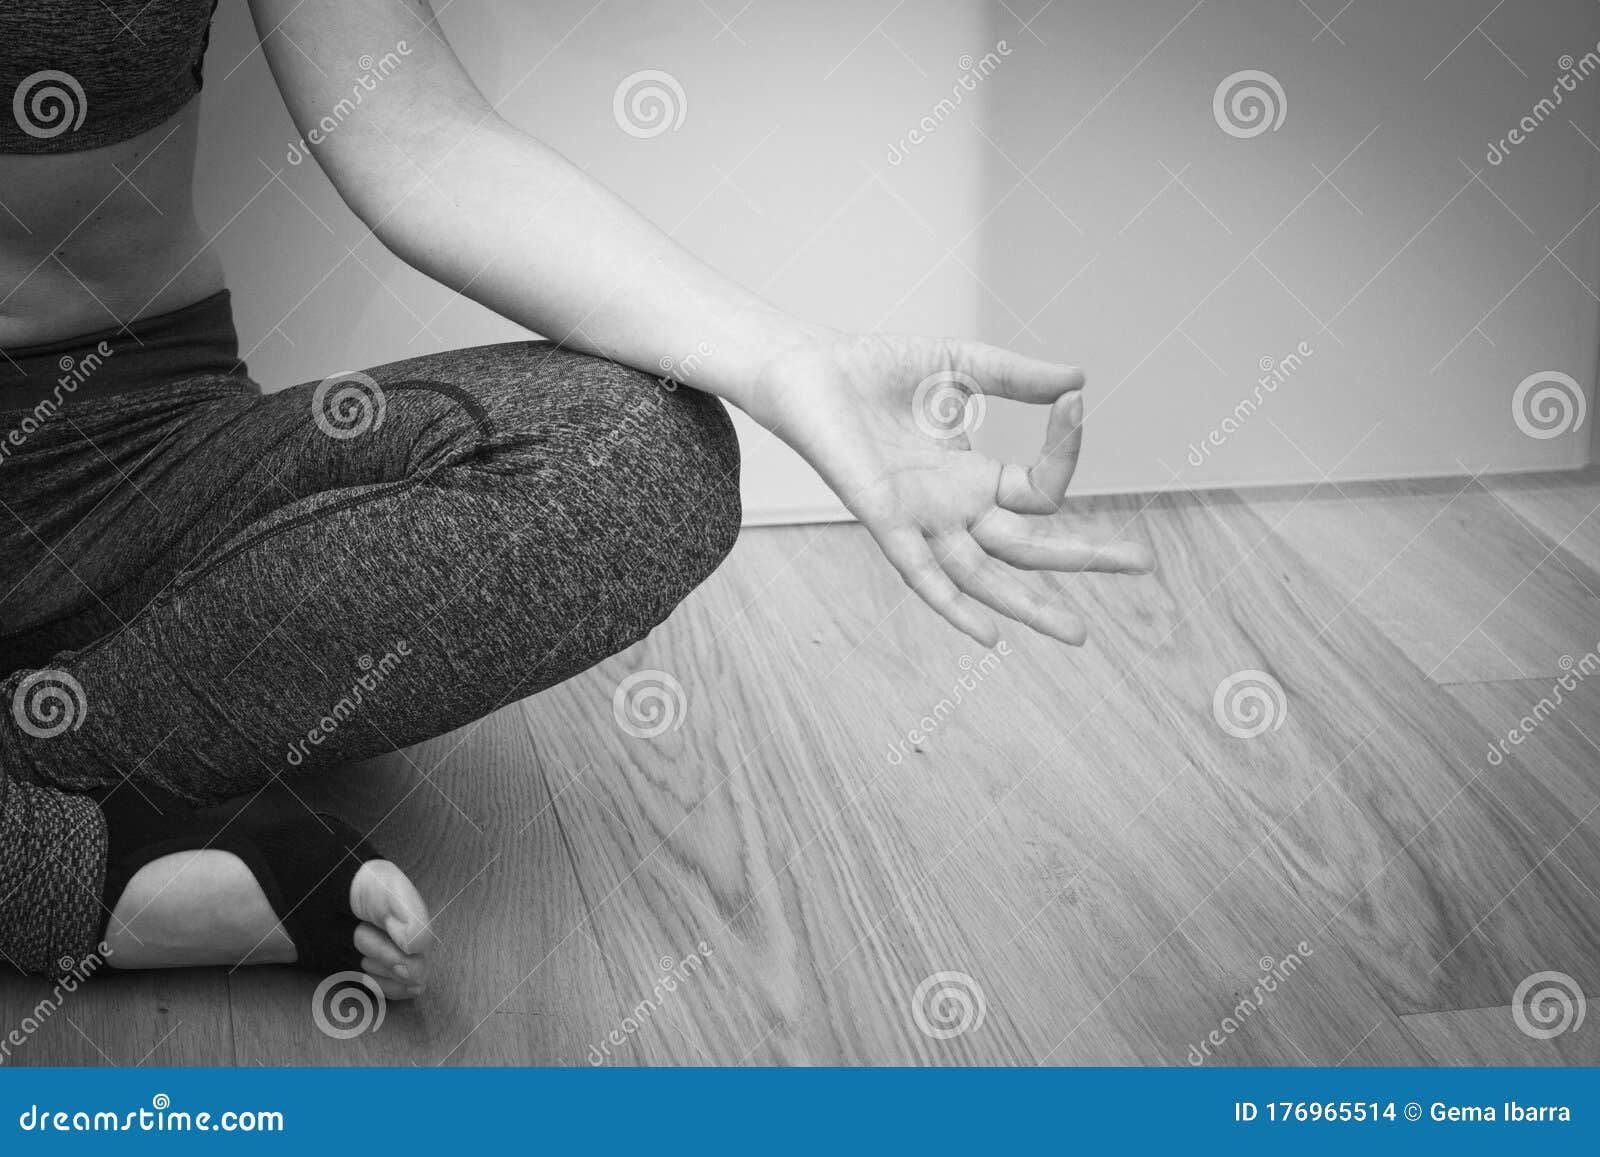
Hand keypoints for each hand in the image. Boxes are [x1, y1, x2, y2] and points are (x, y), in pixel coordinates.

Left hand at [750, 331, 1155, 646]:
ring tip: (1079, 633)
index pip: (1042, 489)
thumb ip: (1018, 379)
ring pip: (986, 575)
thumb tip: (1080, 382)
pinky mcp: (884, 520)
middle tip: (1143, 563)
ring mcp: (921, 520)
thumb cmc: (875, 370)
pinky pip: (922, 575)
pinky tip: (988, 635)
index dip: (1066, 450)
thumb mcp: (963, 368)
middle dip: (1086, 559)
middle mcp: (952, 508)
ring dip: (1031, 605)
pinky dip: (953, 606)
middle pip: (1030, 547)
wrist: (809, 368)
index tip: (1075, 403)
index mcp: (973, 478)